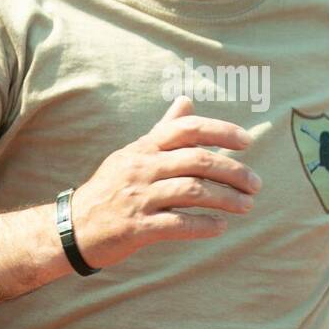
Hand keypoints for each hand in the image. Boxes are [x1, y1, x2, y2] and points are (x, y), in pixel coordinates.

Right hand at [69, 96, 261, 269]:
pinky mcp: (137, 227)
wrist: (72, 227)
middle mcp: (142, 168)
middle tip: (256, 184)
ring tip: (247, 206)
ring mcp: (138, 197)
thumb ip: (163, 130)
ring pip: (193, 191)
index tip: (247, 142)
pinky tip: (220, 227)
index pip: (187, 129)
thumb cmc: (109, 188)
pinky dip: (204, 225)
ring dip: (226, 198)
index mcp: (144, 147)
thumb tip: (186, 101)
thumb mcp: (132, 154)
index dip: (221, 131)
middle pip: (198, 160)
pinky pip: (178, 224)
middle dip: (233, 171)